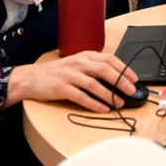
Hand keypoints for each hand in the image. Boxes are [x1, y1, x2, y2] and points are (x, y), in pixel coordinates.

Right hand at [6, 51, 137, 112]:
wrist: (30, 78)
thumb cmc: (56, 72)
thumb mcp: (77, 64)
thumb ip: (93, 68)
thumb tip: (116, 79)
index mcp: (84, 56)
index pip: (109, 59)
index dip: (124, 68)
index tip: (134, 78)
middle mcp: (78, 63)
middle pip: (104, 69)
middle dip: (121, 80)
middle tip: (132, 90)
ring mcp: (69, 75)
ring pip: (94, 84)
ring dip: (109, 94)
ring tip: (119, 103)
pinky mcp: (61, 88)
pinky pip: (81, 97)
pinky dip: (94, 104)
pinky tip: (103, 109)